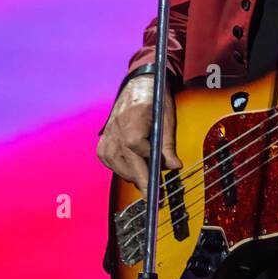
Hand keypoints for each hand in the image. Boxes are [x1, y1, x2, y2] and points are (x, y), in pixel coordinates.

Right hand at [96, 75, 179, 194]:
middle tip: (152, 193)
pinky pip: (110, 162)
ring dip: (131, 174)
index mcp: (131, 124)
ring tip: (145, 178)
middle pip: (126, 164)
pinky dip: (121, 167)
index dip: (148, 172)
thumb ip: (167, 145)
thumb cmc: (155, 100)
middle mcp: (115, 132)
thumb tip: (174, 166)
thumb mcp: (166, 119)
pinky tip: (132, 167)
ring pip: (117, 166)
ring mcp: (107, 137)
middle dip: (141, 180)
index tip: (155, 187)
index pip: (138, 154)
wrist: (139, 85)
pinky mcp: (103, 142)